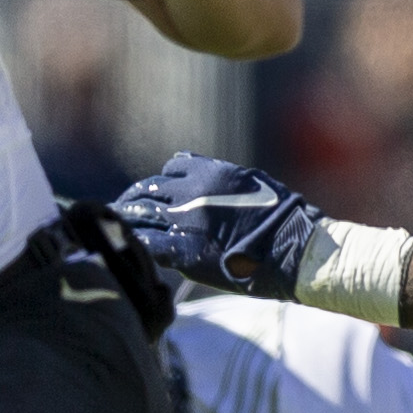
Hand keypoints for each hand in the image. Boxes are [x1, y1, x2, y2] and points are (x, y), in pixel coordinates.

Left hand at [108, 152, 324, 299]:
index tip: (157, 195)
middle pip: (148, 191)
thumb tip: (188, 162)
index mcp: (209, 172)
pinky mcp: (184, 251)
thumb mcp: (250, 181)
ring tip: (118, 228)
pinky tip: (129, 248)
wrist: (294, 248)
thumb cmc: (281, 217)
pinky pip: (148, 243)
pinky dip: (136, 244)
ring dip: (128, 220)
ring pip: (140, 214)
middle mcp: (191, 191)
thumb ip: (217, 174)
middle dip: (135, 201)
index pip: (170, 170)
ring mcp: (185, 221)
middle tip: (124, 211)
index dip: (162, 184)